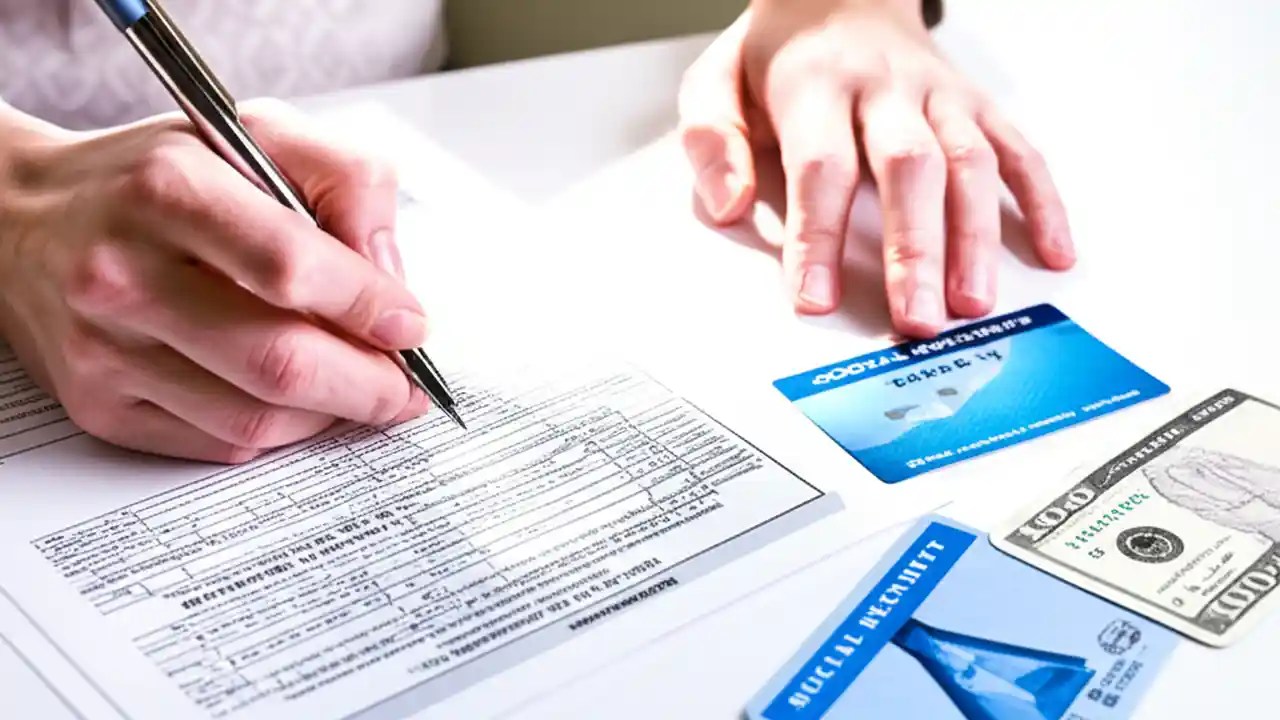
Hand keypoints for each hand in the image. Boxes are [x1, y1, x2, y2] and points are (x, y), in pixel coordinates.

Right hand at [0, 100, 428, 463]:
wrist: (22, 217)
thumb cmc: (155, 177)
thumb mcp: (253, 133)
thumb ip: (344, 179)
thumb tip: (389, 275)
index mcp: (169, 190)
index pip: (291, 268)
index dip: (369, 306)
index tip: (410, 325)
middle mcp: (125, 274)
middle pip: (278, 361)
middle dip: (368, 384)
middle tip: (406, 386)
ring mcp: (106, 349)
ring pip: (256, 415)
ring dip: (332, 414)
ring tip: (362, 390)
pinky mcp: (100, 405)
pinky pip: (220, 443)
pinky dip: (282, 431)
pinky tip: (302, 403)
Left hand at [679, 0, 1074, 336]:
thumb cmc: (778, 56)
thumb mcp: (716, 81)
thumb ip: (713, 139)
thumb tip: (729, 204)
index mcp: (817, 85)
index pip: (822, 168)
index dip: (821, 237)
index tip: (815, 298)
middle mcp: (886, 88)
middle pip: (909, 169)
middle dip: (916, 250)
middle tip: (917, 320)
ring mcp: (939, 96)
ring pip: (969, 163)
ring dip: (976, 238)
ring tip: (973, 304)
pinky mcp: (978, 104)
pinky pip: (1018, 149)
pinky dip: (1042, 201)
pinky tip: (1053, 253)